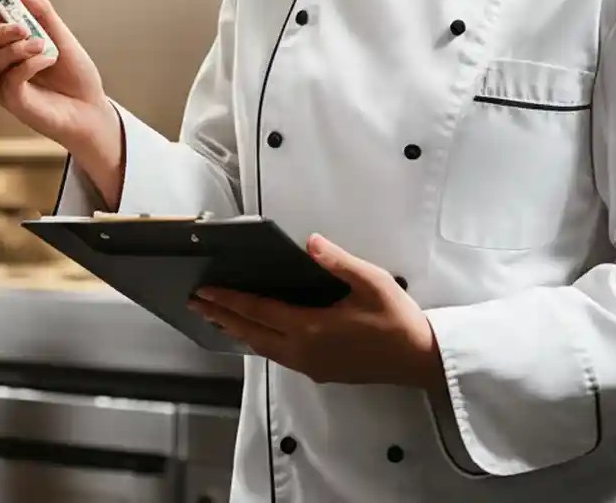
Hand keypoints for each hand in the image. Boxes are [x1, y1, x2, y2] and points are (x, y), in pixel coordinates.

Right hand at [0, 0, 122, 205]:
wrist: (93, 108)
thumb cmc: (73, 74)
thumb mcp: (60, 36)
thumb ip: (41, 13)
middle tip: (19, 27)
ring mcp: (1, 89)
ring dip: (8, 50)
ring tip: (39, 44)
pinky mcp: (15, 105)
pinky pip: (7, 82)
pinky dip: (27, 65)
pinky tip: (48, 60)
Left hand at [189, 234, 442, 387]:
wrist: (419, 359)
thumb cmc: (397, 319)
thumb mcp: (371, 282)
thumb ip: (338, 261)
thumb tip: (311, 242)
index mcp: (311, 328)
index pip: (258, 310)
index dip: (229, 299)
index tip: (205, 291)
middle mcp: (303, 351)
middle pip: (250, 332)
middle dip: (221, 316)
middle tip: (196, 303)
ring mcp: (309, 365)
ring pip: (261, 347)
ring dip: (236, 330)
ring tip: (215, 318)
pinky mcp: (318, 371)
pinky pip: (276, 355)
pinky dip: (257, 342)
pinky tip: (253, 335)